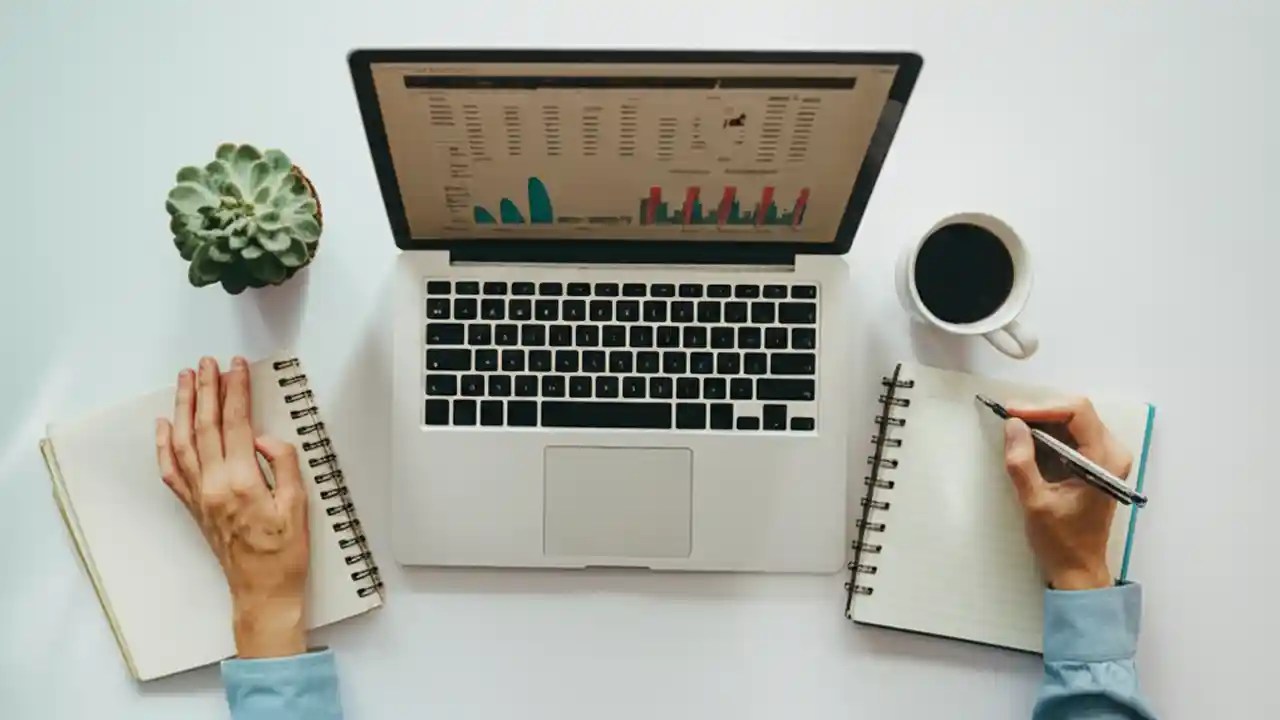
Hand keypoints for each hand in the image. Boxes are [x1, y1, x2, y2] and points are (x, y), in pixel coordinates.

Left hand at [155, 356, 309, 657]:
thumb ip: (283, 463)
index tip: (237, 368)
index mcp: (242, 482)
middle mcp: (213, 486)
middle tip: (208, 364)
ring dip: (183, 407)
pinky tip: (165, 426)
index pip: (237, 423)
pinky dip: (165, 445)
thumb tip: (265, 439)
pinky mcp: (195, 507)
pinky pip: (172, 470)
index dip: (236, 391)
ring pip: (183, 441)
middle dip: (207, 389)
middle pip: (206, 426)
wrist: (262, 592)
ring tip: (185, 381)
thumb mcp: (298, 505)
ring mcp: (200, 496)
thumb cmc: (284, 554)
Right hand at [1003, 397, 1133, 590]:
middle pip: (1077, 413)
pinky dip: (1050, 432)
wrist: (1079, 568)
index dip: (1043, 407)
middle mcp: (1113, 454)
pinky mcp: (1097, 463)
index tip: (1012, 413)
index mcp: (1104, 461)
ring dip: (1044, 420)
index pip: (1078, 413)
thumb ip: (1022, 462)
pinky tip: (1029, 438)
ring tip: (1014, 426)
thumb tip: (1012, 425)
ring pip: (1075, 421)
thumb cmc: (1060, 540)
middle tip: (1009, 418)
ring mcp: (1107, 458)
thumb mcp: (1034, 502)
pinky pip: (1074, 435)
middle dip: (1041, 411)